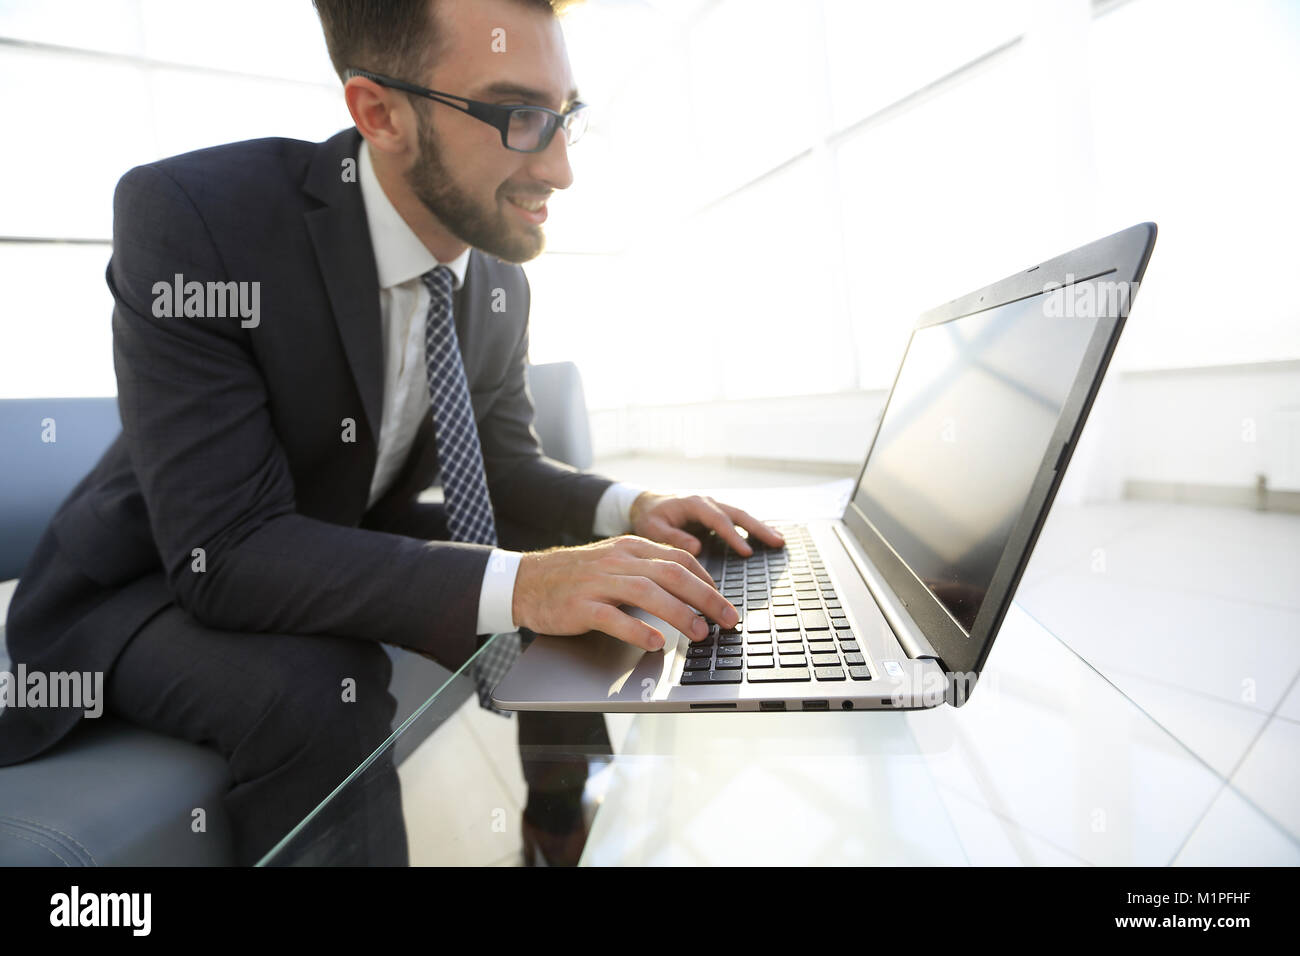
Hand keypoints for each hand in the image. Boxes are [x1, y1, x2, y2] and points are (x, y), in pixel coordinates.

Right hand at [511, 535, 740, 651]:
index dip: (707, 581)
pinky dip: (637, 630)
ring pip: (647, 592)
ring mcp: (598, 582)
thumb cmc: (575, 576)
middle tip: (727, 619)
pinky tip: (654, 642)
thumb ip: (646, 570)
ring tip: (699, 633)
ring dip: (679, 614)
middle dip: (706, 598)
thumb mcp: (614, 562)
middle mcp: (618, 561)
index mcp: (630, 548)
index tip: (723, 601)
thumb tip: (687, 590)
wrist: (526, 581)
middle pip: (672, 574)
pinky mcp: (580, 606)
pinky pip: (613, 617)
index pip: (679, 559)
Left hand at [628, 491, 784, 556]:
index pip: (719, 520)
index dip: (734, 536)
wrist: (644, 503)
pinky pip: (737, 520)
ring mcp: (713, 506)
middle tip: (777, 542)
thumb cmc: (648, 516)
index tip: (747, 553)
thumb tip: (697, 548)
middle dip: (759, 528)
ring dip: (760, 527)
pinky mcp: (715, 514)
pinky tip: (766, 537)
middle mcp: (707, 501)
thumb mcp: (653, 528)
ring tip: (779, 541)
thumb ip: (673, 537)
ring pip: (741, 516)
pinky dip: (752, 528)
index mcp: (694, 503)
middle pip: (738, 514)